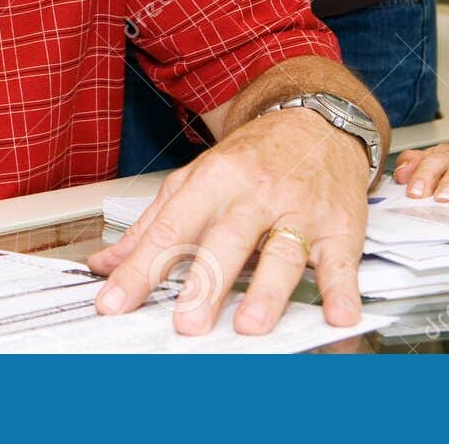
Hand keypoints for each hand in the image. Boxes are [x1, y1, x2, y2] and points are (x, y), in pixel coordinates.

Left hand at [86, 108, 369, 334]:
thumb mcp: (197, 179)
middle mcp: (256, 193)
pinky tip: (338, 316)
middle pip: (226, 240)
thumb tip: (105, 264)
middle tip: (186, 323)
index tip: (115, 302)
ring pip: (282, 253)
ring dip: (267, 292)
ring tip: (250, 325)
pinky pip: (342, 263)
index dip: (140, 269)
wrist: (317, 122)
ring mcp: (300, 211)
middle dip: (205, 284)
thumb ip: (153, 226)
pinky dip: (343, 291)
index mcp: (214, 179)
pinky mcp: (340, 228)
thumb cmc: (254, 158)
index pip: (171, 230)